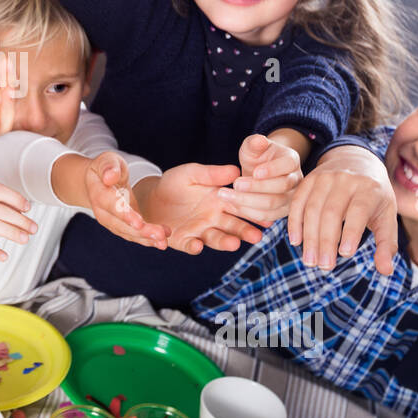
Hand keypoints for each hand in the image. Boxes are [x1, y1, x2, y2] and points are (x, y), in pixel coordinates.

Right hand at [83, 152, 170, 248]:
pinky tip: (161, 242)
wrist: (99, 181)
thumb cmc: (106, 167)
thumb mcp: (108, 160)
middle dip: (141, 231)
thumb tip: (110, 177)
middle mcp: (102, 212)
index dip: (124, 214)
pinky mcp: (121, 226)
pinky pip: (133, 235)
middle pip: (121, 224)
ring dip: (146, 238)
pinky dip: (146, 240)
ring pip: (128, 233)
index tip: (139, 222)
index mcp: (98, 193)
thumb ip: (109, 166)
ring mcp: (111, 221)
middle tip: (160, 235)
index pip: (111, 205)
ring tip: (163, 241)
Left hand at [142, 162, 263, 254]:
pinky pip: (190, 245)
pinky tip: (197, 246)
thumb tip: (236, 170)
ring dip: (225, 242)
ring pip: (216, 239)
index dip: (254, 212)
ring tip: (233, 244)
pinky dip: (194, 247)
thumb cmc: (174, 184)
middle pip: (233, 227)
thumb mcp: (191, 174)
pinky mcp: (184, 241)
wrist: (149, 199)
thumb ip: (211, 174)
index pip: (241, 206)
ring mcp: (200, 232)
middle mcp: (214, 219)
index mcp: (220, 201)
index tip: (268, 216)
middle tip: (257, 236)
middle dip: (245, 231)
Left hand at [216, 133, 302, 226]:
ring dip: (249, 202)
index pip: (287, 165)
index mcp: (291, 160)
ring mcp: (291, 198)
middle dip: (256, 187)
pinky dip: (250, 213)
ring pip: (274, 204)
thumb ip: (255, 143)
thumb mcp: (253, 146)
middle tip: (235, 184)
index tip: (254, 172)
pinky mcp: (281, 212)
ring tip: (227, 196)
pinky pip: (268, 216)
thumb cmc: (256, 156)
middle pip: (281, 187)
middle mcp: (297, 180)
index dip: (272, 169)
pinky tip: (234, 206)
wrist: (258, 171)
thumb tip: (259, 141)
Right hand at [288, 145, 398, 274]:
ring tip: (310, 261)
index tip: (345, 254)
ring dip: (309, 237)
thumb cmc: (374, 196)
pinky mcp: (309, 179)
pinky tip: (296, 241)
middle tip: (324, 266)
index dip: (351, 231)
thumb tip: (385, 271)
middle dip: (326, 241)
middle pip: (331, 212)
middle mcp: (346, 180)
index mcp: (369, 188)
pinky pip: (298, 202)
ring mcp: (325, 177)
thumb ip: (386, 244)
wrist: (357, 160)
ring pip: (312, 209)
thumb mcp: (386, 216)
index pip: (358, 211)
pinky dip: (295, 222)